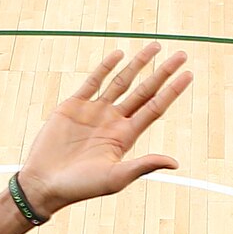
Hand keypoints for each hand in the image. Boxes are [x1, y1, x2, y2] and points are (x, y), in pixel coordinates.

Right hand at [15, 45, 191, 214]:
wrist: (44, 183)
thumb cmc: (81, 187)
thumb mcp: (116, 178)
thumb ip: (144, 165)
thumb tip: (175, 163)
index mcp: (125, 137)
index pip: (155, 107)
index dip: (172, 91)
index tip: (188, 74)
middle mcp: (113, 121)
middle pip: (144, 91)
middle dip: (162, 72)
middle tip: (181, 55)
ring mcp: (94, 112)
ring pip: (122, 82)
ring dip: (138, 64)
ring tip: (155, 46)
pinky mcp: (73, 106)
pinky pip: (93, 82)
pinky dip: (106, 67)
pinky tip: (119, 54)